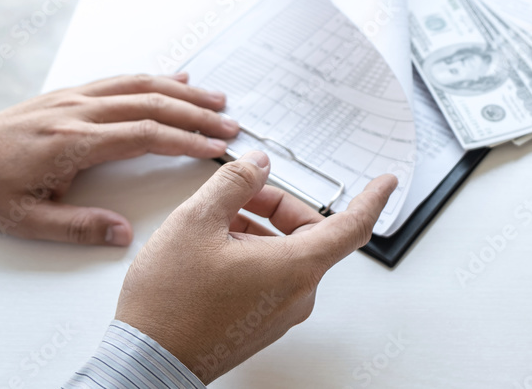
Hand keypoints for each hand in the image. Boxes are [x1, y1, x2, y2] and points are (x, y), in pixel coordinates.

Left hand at [0, 72, 237, 245]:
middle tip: (230, 126)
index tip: (214, 148)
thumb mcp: (26, 220)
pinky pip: (123, 79)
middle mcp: (79, 111)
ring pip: (142, 85)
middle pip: (152, 104)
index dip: (183, 140)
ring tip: (218, 101)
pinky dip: (157, 78)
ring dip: (184, 92)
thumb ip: (78, 227)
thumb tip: (122, 235)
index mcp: (71, 142)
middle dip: (197, 114)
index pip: (142, 135)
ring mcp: (78, 96)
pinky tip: (179, 80)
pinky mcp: (75, 92)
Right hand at [115, 151, 396, 383]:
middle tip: (243, 191)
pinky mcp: (262, 323)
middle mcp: (297, 294)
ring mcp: (281, 313)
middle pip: (310, 234)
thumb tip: (257, 166)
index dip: (373, 199)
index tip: (386, 182)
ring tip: (215, 222)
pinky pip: (272, 277)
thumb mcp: (197, 222)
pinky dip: (253, 254)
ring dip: (260, 229)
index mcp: (296, 268)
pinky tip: (214, 249)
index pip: (353, 227)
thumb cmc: (170, 304)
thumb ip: (234, 183)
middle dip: (279, 206)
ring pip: (287, 254)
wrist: (146, 364)